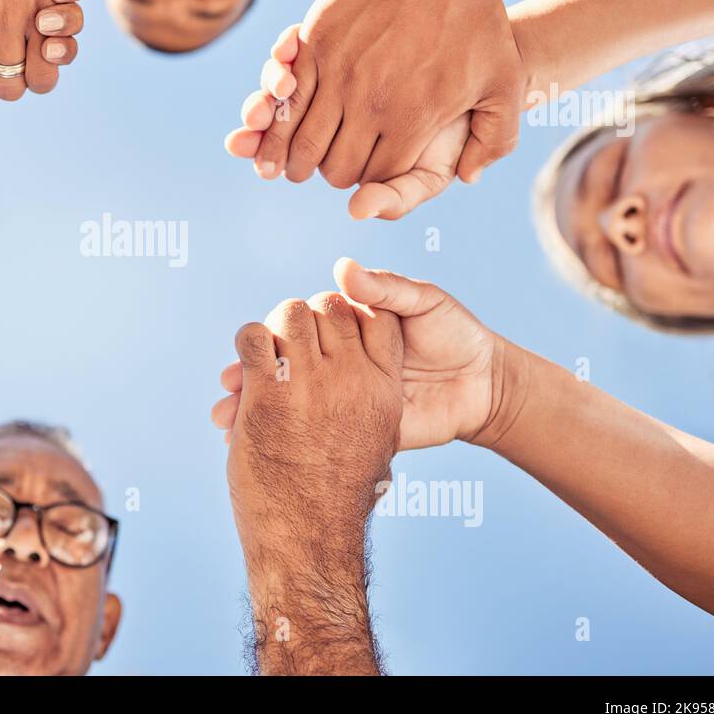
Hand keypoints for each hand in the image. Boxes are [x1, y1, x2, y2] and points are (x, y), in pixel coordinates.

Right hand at [215, 261, 508, 451]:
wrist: (486, 385)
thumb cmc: (455, 333)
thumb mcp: (423, 303)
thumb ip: (385, 289)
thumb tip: (343, 269)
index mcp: (347, 326)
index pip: (298, 327)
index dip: (273, 336)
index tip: (251, 343)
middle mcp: (337, 360)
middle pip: (283, 366)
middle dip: (250, 376)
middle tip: (227, 385)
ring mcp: (342, 394)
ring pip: (289, 400)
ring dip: (254, 409)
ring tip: (226, 420)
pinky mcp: (355, 426)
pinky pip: (311, 432)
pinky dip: (279, 439)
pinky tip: (251, 444)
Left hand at [215, 292, 403, 560]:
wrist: (310, 536)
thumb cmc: (341, 496)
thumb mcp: (378, 445)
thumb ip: (372, 404)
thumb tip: (361, 381)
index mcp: (384, 388)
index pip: (378, 316)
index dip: (352, 313)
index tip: (333, 330)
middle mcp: (351, 378)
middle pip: (330, 306)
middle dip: (308, 317)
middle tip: (292, 341)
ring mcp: (308, 383)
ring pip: (289, 314)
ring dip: (274, 328)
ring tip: (266, 350)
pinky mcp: (266, 393)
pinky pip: (253, 337)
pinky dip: (246, 342)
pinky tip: (245, 363)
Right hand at [232, 0, 526, 188]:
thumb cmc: (479, 19)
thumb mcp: (506, 85)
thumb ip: (495, 139)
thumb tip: (467, 177)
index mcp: (411, 120)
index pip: (374, 177)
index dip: (368, 181)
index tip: (368, 170)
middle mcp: (370, 103)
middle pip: (333, 166)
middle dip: (330, 172)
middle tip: (328, 166)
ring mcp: (339, 72)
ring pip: (301, 138)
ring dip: (293, 153)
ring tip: (292, 157)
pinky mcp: (316, 42)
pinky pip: (288, 96)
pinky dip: (282, 115)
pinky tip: (284, 118)